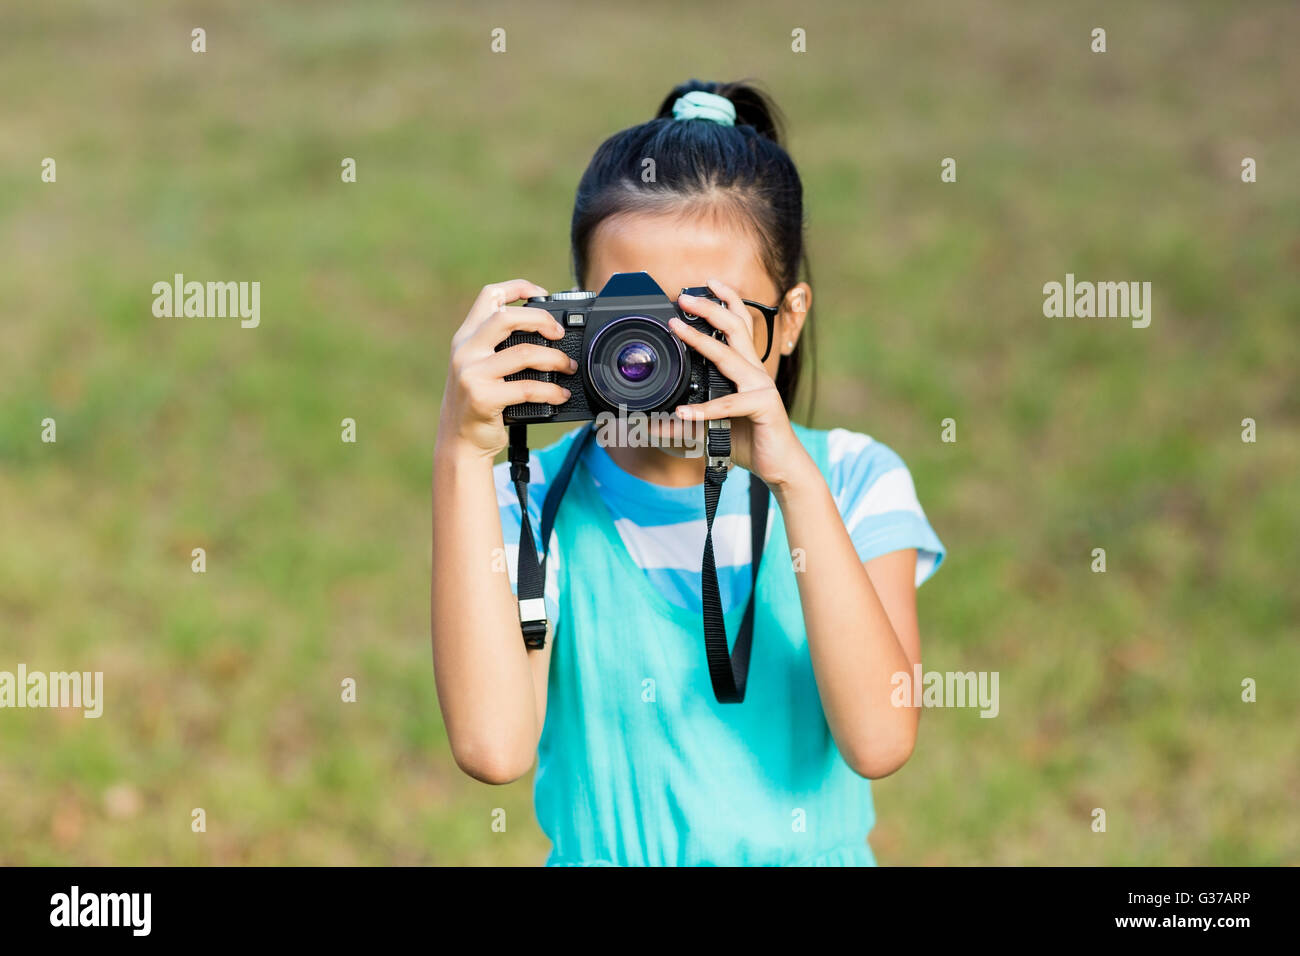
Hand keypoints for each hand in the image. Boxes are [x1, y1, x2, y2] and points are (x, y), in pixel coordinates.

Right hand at [437, 279, 576, 458]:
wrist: (459, 443)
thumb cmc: (478, 404)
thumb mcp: (478, 367)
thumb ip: (497, 346)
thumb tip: (547, 331)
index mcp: (466, 337)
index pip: (489, 296)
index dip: (518, 287)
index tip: (542, 294)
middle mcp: (465, 350)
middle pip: (507, 317)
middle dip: (541, 320)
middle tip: (560, 333)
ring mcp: (472, 374)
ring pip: (524, 353)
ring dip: (556, 359)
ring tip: (569, 367)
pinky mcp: (482, 398)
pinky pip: (527, 388)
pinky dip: (551, 390)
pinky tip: (561, 394)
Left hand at [669, 278, 814, 490]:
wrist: (779, 466)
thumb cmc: (748, 440)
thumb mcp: (711, 428)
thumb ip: (685, 421)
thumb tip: (650, 424)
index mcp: (747, 369)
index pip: (741, 325)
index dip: (727, 300)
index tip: (707, 284)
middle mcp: (756, 372)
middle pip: (735, 327)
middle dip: (710, 307)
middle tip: (684, 296)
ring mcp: (761, 387)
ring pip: (729, 356)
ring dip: (700, 340)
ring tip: (677, 329)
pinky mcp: (763, 407)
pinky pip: (729, 404)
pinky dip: (704, 409)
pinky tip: (683, 412)